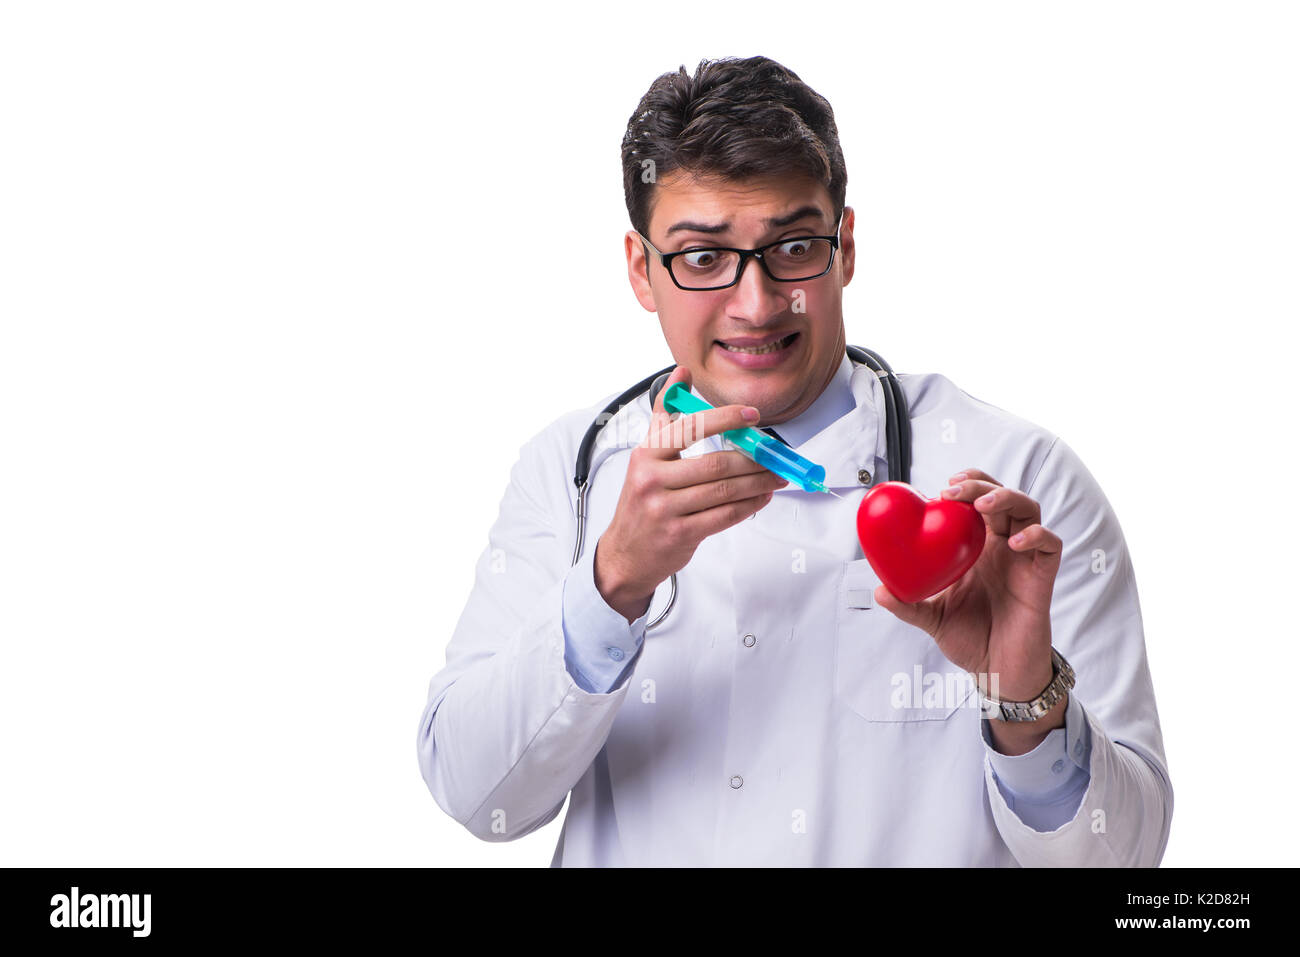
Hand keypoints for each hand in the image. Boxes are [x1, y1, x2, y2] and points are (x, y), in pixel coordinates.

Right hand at [594, 366, 787, 621]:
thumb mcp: (646, 456)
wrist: (624, 553)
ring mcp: (666, 509)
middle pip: (716, 464)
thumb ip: (665, 416)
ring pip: (724, 491)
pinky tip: (761, 498)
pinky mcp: (680, 534)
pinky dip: (749, 505)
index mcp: (646, 455)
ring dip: (758, 483)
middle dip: (753, 460)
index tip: (752, 415)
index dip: (725, 419)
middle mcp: (652, 480)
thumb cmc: (641, 501)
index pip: (690, 428)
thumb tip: (681, 374)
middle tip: (775, 455)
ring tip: (775, 476)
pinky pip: (724, 516)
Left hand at [873, 468, 1065, 750]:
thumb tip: (878, 591)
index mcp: (977, 548)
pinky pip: (1051, 545)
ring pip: (1028, 511)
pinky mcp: (1043, 577)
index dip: (968, 484)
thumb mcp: (932, 619)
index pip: (978, 501)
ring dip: (1006, 499)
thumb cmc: (971, 640)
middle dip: (981, 485)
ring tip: (981, 505)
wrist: (1000, 672)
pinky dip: (1036, 536)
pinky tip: (1013, 544)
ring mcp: (1024, 559)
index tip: (944, 486)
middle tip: (954, 490)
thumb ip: (908, 605)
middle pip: (1002, 497)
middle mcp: (1002, 547)